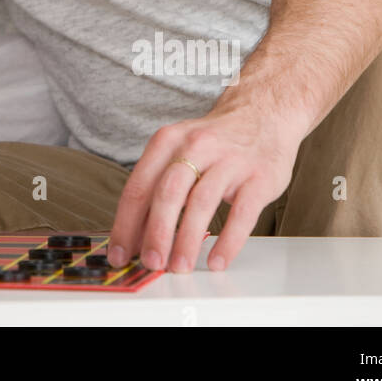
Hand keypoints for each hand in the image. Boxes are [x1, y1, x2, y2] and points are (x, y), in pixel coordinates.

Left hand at [105, 100, 302, 273]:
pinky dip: (228, 241)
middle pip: (167, 193)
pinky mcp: (259, 178)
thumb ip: (157, 187)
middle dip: (155, 233)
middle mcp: (196, 147)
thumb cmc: (214, 142)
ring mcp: (229, 161)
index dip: (125, 224)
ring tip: (178, 267)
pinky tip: (216, 261)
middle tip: (150, 263)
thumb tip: (136, 237)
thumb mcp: (179, 150)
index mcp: (167, 141)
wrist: (263, 114)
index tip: (118, 253)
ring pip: (201, 203)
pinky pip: (241, 214)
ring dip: (187, 240)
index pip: (138, 187)